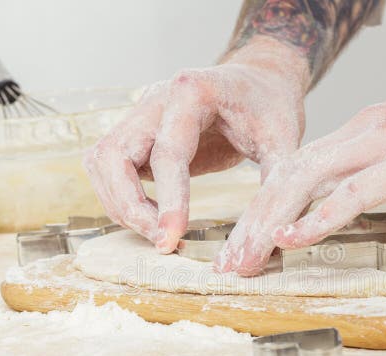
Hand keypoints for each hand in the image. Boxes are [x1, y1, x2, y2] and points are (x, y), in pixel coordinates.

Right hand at [84, 37, 309, 252]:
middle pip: (114, 155)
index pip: (168, 152)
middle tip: (163, 242)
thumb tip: (258, 243)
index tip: (172, 237)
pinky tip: (152, 219)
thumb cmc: (271, 107)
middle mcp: (155, 100)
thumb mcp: (284, 141)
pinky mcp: (136, 135)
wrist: (259, 82)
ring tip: (159, 234)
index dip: (168, 199)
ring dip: (120, 205)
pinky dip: (121, 199)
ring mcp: (140, 115)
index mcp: (192, 91)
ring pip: (102, 163)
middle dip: (131, 207)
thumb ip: (272, 187)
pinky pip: (109, 169)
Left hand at [215, 65, 385, 275]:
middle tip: (228, 262)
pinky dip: (316, 218)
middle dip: (252, 222)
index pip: (299, 169)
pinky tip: (290, 240)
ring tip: (244, 260)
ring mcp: (385, 144)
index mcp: (365, 130)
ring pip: (305, 182)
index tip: (247, 243)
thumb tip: (368, 195)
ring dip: (269, 225)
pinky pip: (351, 193)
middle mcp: (364, 132)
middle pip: (288, 176)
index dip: (266, 208)